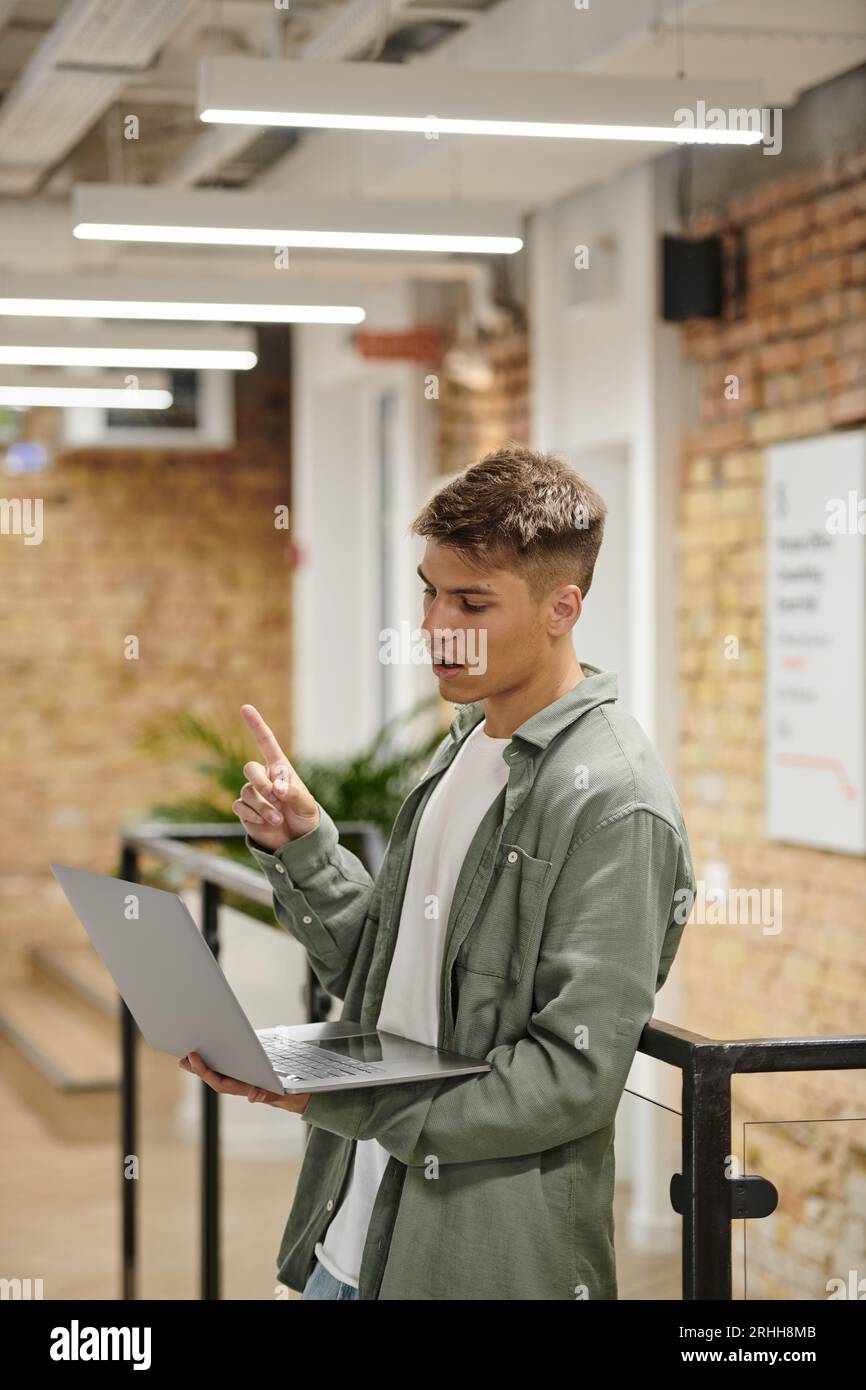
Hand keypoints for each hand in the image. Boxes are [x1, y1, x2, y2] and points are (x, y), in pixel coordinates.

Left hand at [179, 1051, 310, 1113]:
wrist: (294, 1098)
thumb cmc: (287, 1094)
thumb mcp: (281, 1093)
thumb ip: (268, 1095)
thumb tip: (253, 1097)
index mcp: (244, 1089)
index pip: (220, 1082)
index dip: (205, 1071)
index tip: (194, 1058)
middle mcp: (239, 1086)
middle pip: (214, 1078)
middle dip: (198, 1069)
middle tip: (183, 1058)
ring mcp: (240, 1082)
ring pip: (217, 1074)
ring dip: (202, 1067)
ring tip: (187, 1058)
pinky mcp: (243, 1077)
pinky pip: (225, 1070)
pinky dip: (214, 1063)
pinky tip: (207, 1056)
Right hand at [232, 704, 319, 850]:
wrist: (297, 842)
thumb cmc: (305, 817)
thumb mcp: (306, 803)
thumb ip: (292, 792)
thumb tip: (275, 788)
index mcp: (280, 769)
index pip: (265, 742)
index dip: (256, 725)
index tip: (245, 708)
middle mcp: (264, 778)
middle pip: (250, 768)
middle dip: (261, 782)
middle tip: (275, 796)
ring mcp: (253, 794)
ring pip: (247, 791)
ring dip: (263, 806)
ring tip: (278, 819)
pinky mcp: (245, 811)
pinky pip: (240, 807)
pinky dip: (254, 816)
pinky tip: (267, 823)